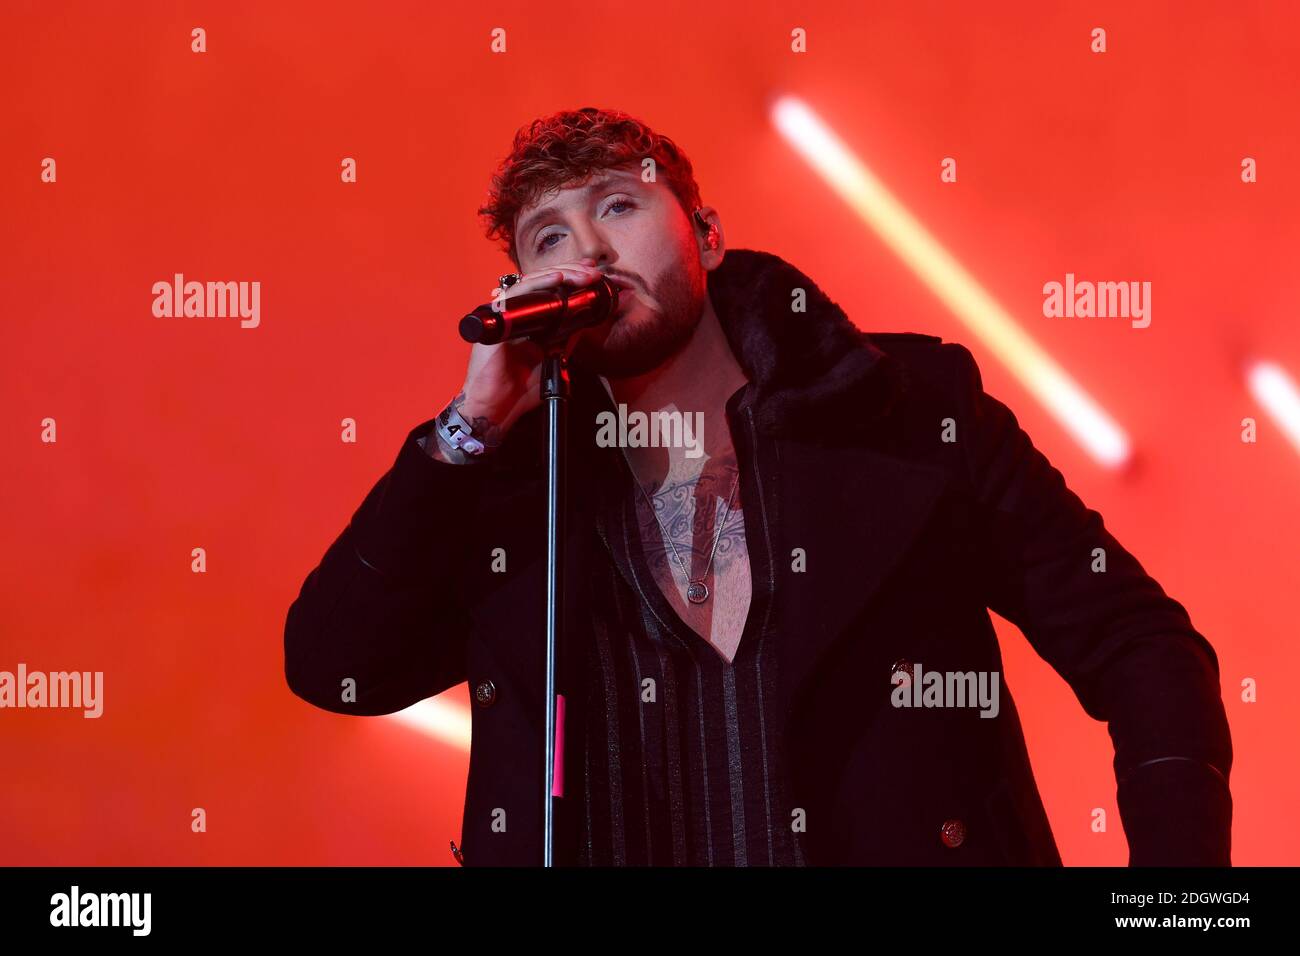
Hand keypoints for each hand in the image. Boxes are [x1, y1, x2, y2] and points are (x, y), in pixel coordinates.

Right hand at [448, 257, 607, 447]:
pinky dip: (538, 284)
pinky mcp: (496, 320)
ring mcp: (505, 315)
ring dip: (561, 274)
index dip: (571, 279)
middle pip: (543, 282)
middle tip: (594, 272)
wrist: (497, 408)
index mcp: (528, 321)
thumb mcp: (553, 359)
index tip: (593, 274)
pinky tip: (558, 279)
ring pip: (532, 282)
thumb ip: (566, 338)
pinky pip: (517, 295)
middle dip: (571, 272)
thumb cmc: (519, 389)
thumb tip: (587, 320)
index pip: (550, 291)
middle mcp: (515, 313)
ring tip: (584, 274)